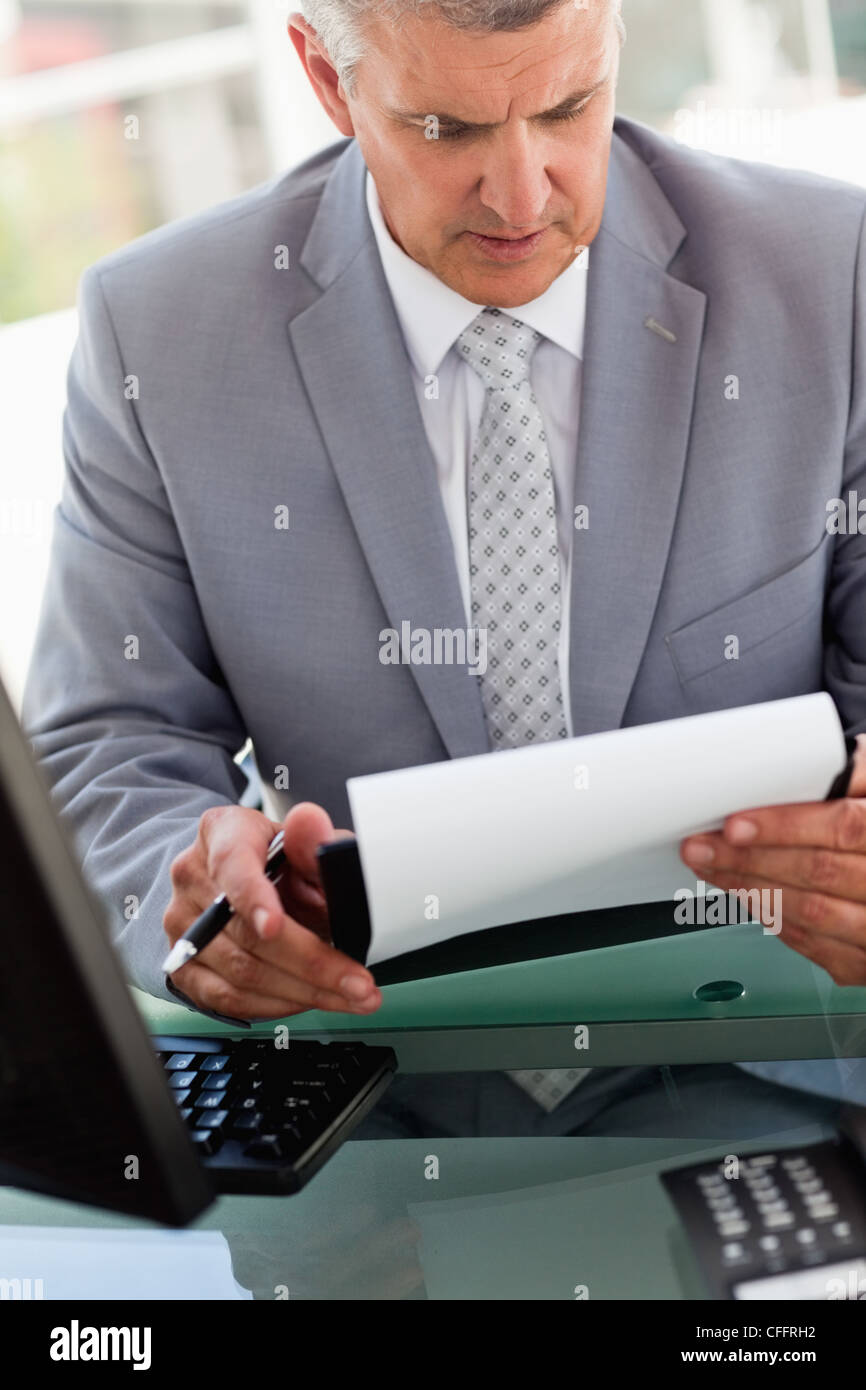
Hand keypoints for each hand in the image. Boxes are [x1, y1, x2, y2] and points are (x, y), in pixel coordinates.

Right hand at [164, 802, 380, 1018]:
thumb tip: (311, 824)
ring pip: (241, 972)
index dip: (253, 897)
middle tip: (358, 983)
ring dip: (303, 992)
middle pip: (246, 932)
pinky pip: (228, 998)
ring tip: (350, 996)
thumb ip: (315, 841)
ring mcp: (183, 925)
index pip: (232, 863)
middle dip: (311, 964)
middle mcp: (192, 877)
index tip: (275, 926)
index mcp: (221, 832)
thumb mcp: (307, 845)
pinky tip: (310, 1000)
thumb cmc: (281, 862)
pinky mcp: (183, 965)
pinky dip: (276, 1006)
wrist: (248, 879)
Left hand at [680, 734, 865, 985]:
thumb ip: (843, 775)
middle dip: (750, 859)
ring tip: (713, 870)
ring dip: (753, 890)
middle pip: (820, 872)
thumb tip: (781, 767)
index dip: (787, 827)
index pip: (844, 827)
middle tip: (703, 848)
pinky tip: (748, 897)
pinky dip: (775, 920)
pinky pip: (817, 946)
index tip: (736, 825)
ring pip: (814, 912)